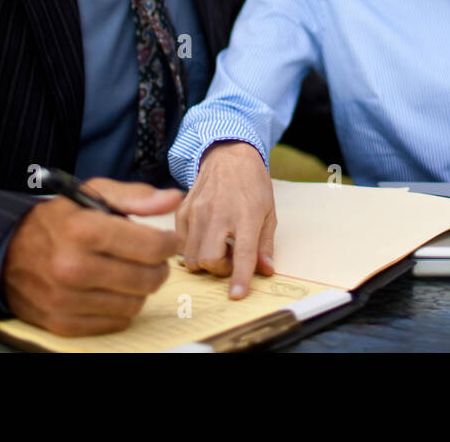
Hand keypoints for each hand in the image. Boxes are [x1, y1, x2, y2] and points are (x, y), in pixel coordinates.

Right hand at [2, 179, 181, 335]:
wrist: (7, 254)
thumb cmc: (58, 221)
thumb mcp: (91, 194)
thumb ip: (135, 196)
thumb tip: (173, 200)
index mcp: (83, 230)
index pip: (150, 247)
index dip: (169, 243)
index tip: (168, 240)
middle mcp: (72, 267)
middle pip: (147, 279)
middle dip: (158, 266)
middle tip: (151, 257)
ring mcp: (66, 300)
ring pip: (135, 303)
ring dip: (140, 288)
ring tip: (128, 271)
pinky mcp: (62, 324)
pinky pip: (116, 322)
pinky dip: (121, 307)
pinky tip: (111, 290)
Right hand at [176, 140, 275, 298]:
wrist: (229, 154)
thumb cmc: (253, 184)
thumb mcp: (269, 212)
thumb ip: (265, 244)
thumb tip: (266, 271)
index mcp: (246, 214)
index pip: (243, 254)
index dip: (240, 278)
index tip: (236, 295)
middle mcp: (218, 213)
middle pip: (208, 259)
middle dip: (219, 270)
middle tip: (230, 259)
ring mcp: (197, 210)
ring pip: (190, 256)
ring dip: (204, 261)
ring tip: (218, 247)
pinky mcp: (182, 210)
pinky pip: (180, 243)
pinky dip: (191, 248)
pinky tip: (204, 236)